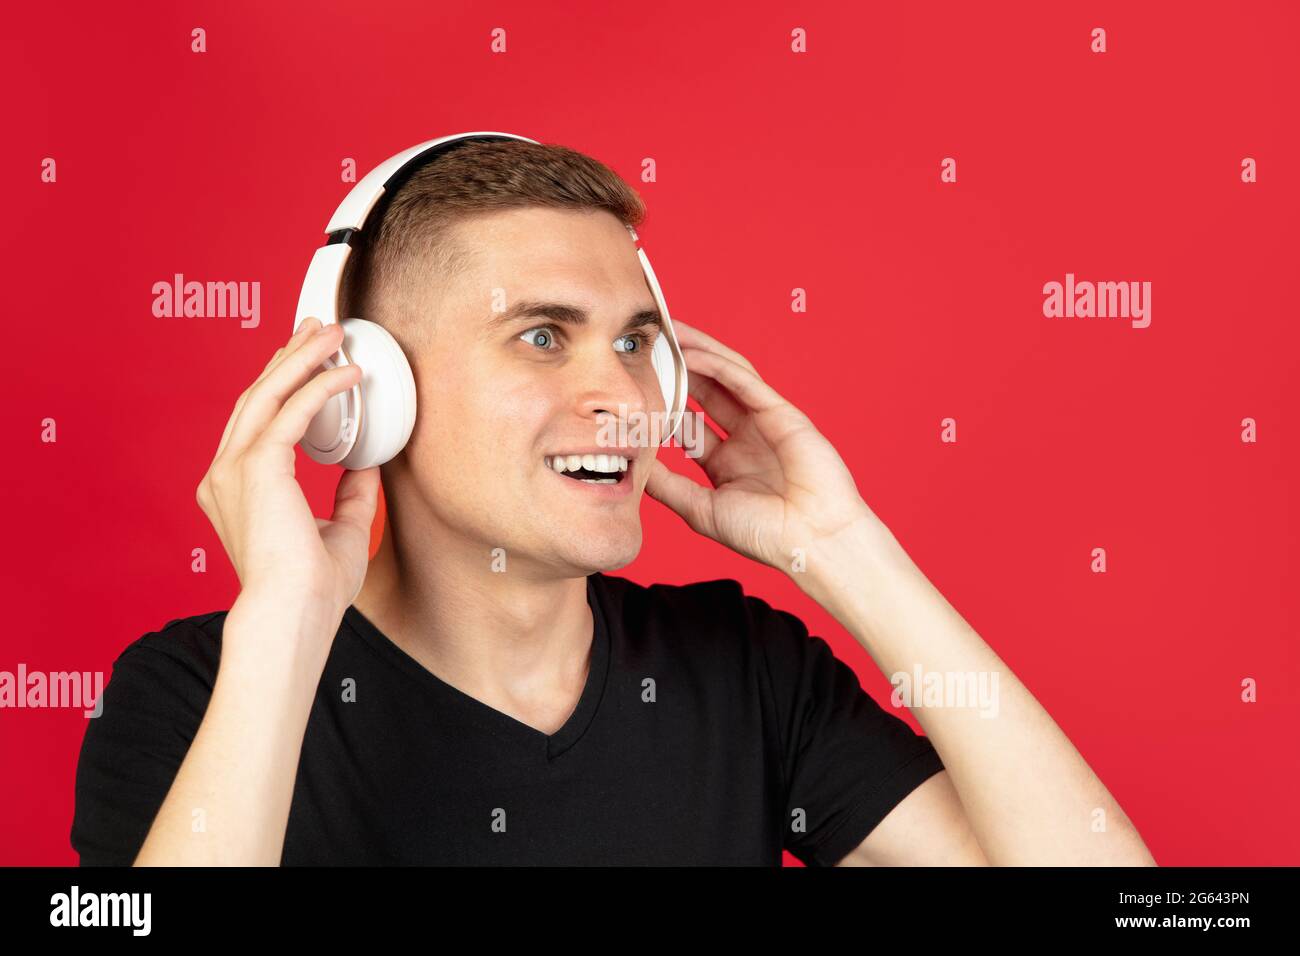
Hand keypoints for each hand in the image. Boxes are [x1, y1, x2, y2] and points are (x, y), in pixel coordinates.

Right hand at [196, 317, 379, 625]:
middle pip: (256, 397)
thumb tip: (370, 466)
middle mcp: (224, 475)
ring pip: (267, 394)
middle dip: (287, 357)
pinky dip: (321, 386)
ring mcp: (233, 469)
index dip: (280, 384)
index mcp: (234, 490)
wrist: (293, 614)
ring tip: (331, 332)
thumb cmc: (312, 589)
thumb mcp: (342, 531)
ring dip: (301, 358)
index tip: (305, 358)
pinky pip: (291, 412)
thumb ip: (352, 496)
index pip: (255, 422)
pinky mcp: (256, 468)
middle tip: (317, 328)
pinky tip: (348, 372)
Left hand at [644, 318, 879, 576]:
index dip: (664, 402)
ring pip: (725, 377)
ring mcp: (764, 423)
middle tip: (649, 345)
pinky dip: (718, 365)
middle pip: (705, 391)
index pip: (688, 422)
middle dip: (679, 367)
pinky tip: (692, 354)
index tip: (635, 386)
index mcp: (726, 462)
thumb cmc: (764, 534)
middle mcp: (745, 437)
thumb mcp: (701, 509)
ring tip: (669, 333)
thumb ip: (668, 486)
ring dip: (698, 353)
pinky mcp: (782, 413)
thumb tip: (633, 465)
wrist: (812, 542)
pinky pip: (745, 382)